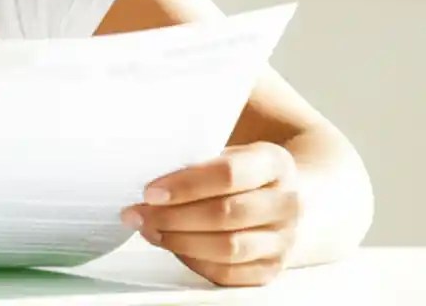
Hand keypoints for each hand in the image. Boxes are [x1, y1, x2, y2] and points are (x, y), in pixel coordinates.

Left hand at [121, 142, 301, 286]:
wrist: (280, 195)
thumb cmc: (242, 171)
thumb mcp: (228, 152)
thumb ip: (197, 162)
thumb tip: (148, 181)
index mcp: (275, 163)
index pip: (229, 174)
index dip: (185, 185)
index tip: (150, 192)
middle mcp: (287, 203)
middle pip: (226, 214)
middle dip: (173, 216)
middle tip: (138, 213)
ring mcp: (283, 240)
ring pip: (227, 248)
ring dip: (179, 240)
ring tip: (149, 229)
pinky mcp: (271, 268)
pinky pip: (228, 273)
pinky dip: (194, 261)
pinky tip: (173, 245)